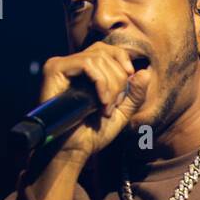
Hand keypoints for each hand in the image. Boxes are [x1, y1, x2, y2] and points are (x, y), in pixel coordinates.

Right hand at [38, 43, 152, 165]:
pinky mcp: (54, 69)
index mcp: (84, 71)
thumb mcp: (121, 113)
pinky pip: (87, 64)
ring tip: (106, 109)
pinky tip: (101, 103)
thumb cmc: (92, 134)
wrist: (73, 150)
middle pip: (105, 53)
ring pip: (98, 58)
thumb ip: (135, 93)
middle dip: (118, 80)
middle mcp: (71, 64)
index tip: (130, 78)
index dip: (123, 60)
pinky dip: (101, 83)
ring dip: (111, 86)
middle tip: (113, 106)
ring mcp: (61, 65)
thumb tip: (146, 72)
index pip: (107, 50)